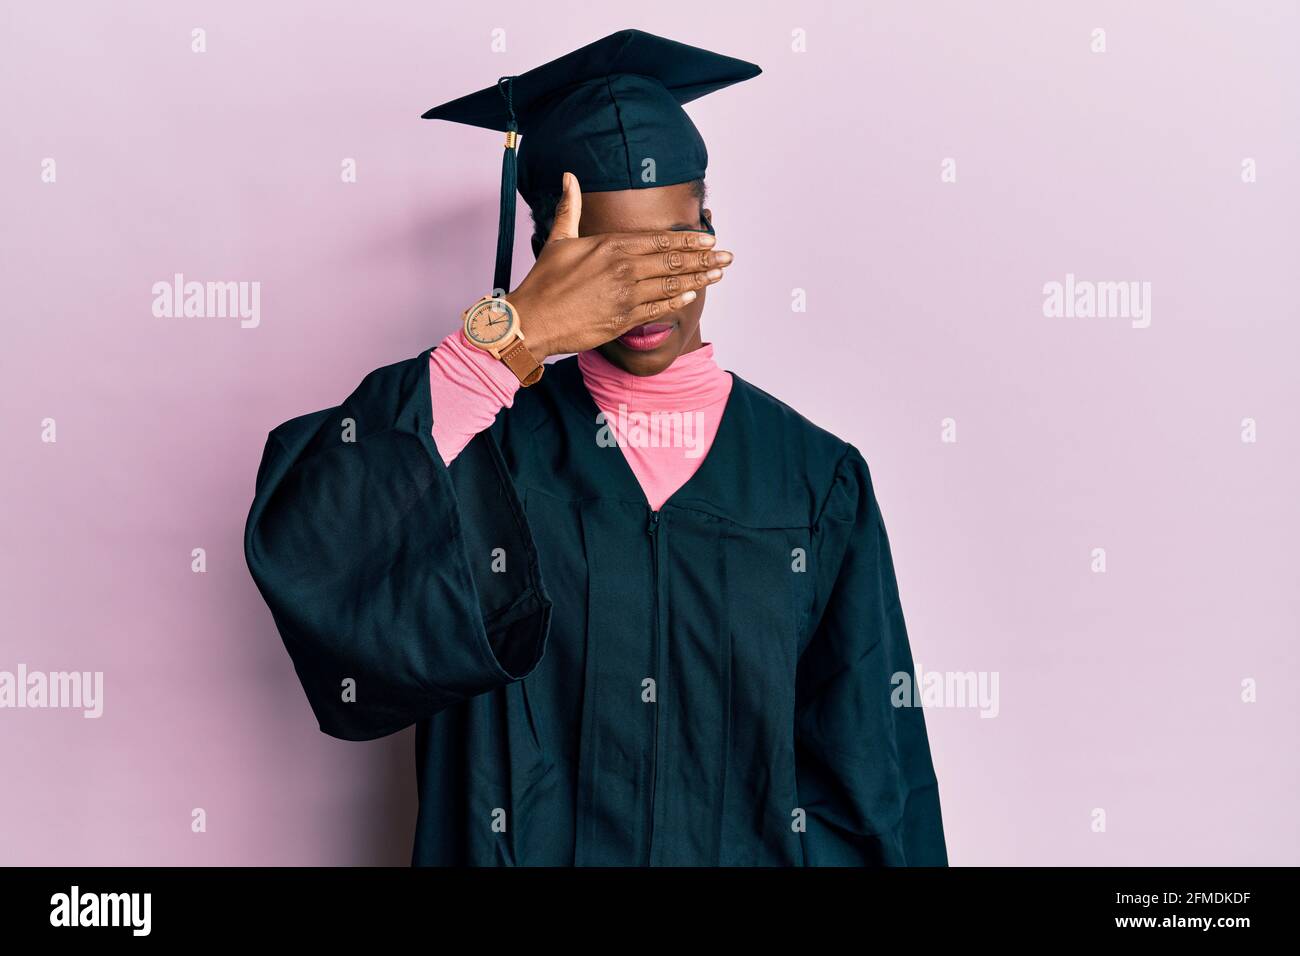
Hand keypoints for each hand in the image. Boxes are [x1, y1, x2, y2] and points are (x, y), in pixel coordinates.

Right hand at [506, 172, 733, 357]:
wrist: (532, 321)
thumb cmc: (543, 282)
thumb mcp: (558, 240)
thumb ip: (570, 208)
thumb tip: (569, 177)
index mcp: (610, 246)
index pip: (659, 239)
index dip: (687, 239)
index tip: (708, 238)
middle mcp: (623, 269)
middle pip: (672, 260)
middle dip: (704, 257)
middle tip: (727, 255)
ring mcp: (626, 295)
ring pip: (672, 284)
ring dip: (699, 277)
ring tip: (719, 272)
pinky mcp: (624, 319)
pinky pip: (659, 308)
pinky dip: (678, 300)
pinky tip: (693, 293)